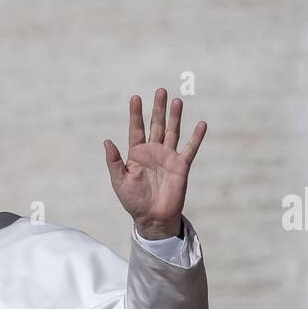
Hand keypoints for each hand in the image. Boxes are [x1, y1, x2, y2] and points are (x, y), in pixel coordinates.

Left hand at [104, 89, 206, 238]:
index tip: (135, 98)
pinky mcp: (181, 166)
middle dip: (158, 108)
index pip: (136, 129)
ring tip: (177, 100)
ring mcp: (168, 157)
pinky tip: (201, 124)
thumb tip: (106, 141)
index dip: (135, 114)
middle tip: (160, 91)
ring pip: (173, 132)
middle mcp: (153, 152)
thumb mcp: (119, 181)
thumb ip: (113, 162)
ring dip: (175, 117)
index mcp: (137, 154)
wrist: (152, 218)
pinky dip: (196, 137)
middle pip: (156, 125)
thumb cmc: (133, 201)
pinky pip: (190, 149)